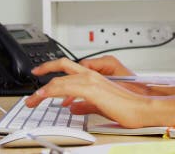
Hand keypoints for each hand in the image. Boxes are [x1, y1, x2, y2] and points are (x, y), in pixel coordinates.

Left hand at [25, 58, 152, 127]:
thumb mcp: (100, 106)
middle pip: (61, 66)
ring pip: (60, 79)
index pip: (69, 69)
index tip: (41, 80)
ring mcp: (91, 80)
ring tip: (32, 100)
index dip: (53, 71)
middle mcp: (91, 75)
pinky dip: (50, 92)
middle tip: (32, 81)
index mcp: (94, 77)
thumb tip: (72, 108)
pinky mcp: (91, 89)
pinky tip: (43, 97)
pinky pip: (65, 88)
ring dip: (42, 90)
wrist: (141, 108)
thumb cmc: (127, 107)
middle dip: (44, 70)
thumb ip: (84, 106)